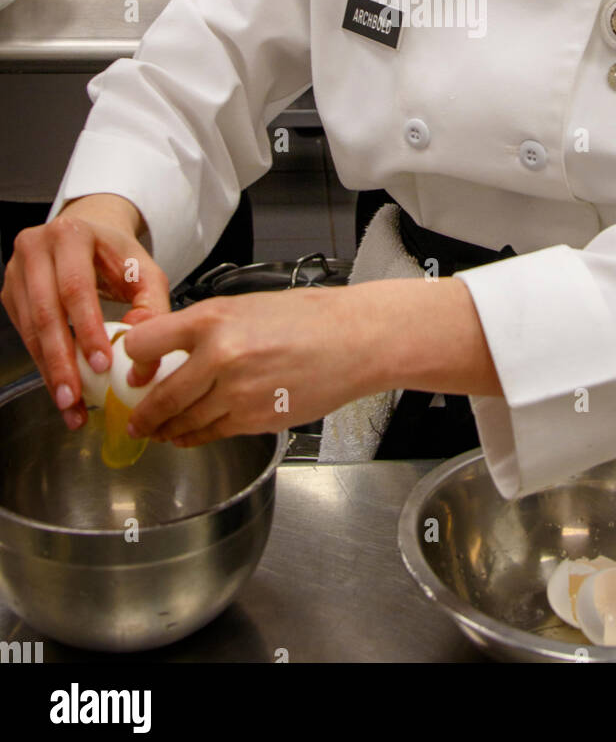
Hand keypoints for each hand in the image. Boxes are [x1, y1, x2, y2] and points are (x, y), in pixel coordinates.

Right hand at [0, 195, 169, 429]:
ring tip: (69, 404)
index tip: (101, 364)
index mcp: (72, 235)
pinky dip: (44, 365)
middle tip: (75, 397)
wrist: (90, 236)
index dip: (87, 329)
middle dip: (61, 361)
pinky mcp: (11, 293)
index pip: (76, 287)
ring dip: (50, 371)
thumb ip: (152, 305)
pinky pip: (25, 335)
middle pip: (45, 312)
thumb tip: (139, 344)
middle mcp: (37, 248)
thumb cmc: (117, 256)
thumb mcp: (145, 271)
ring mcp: (17, 271)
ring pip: (30, 330)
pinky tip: (60, 387)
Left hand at [122, 285, 373, 446]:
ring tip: (158, 431)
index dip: (135, 359)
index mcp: (213, 320)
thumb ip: (201, 325)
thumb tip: (160, 341)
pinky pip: (213, 433)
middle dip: (143, 414)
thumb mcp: (244, 305)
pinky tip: (190, 433)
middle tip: (134, 420)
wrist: (355, 339)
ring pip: (185, 421)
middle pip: (161, 397)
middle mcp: (220, 358)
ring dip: (167, 430)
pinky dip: (195, 436)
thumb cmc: (307, 318)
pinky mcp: (256, 419)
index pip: (146, 344)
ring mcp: (238, 393)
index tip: (135, 368)